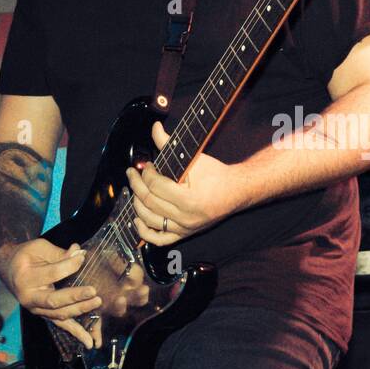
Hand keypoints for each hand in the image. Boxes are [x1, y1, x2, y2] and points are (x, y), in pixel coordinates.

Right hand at [0, 238, 100, 348]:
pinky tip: (89, 342)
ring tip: (97, 303)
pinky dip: (76, 333)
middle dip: (75, 297)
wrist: (8, 269)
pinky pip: (61, 325)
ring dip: (79, 311)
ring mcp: (36, 309)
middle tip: (94, 291)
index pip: (52, 274)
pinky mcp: (44, 315)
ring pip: (59, 314)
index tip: (82, 258)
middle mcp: (29, 298)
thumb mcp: (38, 248)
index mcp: (25, 278)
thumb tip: (80, 253)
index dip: (69, 266)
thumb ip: (59, 253)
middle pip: (54, 300)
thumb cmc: (25, 256)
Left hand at [126, 121, 250, 246]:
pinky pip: (159, 239)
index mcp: (189, 200)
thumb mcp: (195, 158)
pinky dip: (144, 231)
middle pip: (149, 202)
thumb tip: (155, 128)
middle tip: (133, 174)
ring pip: (149, 220)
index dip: (146, 173)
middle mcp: (186, 218)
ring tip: (135, 191)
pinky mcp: (184, 234)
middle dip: (136, 185)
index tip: (147, 166)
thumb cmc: (217, 174)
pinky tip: (137, 219)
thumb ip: (170, 144)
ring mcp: (184, 228)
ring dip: (137, 204)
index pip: (155, 186)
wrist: (236, 192)